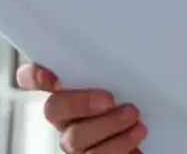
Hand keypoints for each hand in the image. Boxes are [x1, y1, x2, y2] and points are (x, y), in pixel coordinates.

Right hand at [15, 63, 147, 152]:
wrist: (153, 130)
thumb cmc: (136, 101)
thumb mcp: (126, 78)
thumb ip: (113, 66)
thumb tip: (126, 43)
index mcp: (69, 91)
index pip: (34, 79)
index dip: (33, 76)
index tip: (52, 75)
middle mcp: (66, 117)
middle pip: (53, 109)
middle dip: (80, 103)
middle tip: (109, 99)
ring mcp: (76, 141)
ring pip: (74, 138)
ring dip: (107, 125)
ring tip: (133, 115)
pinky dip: (119, 143)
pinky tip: (137, 131)